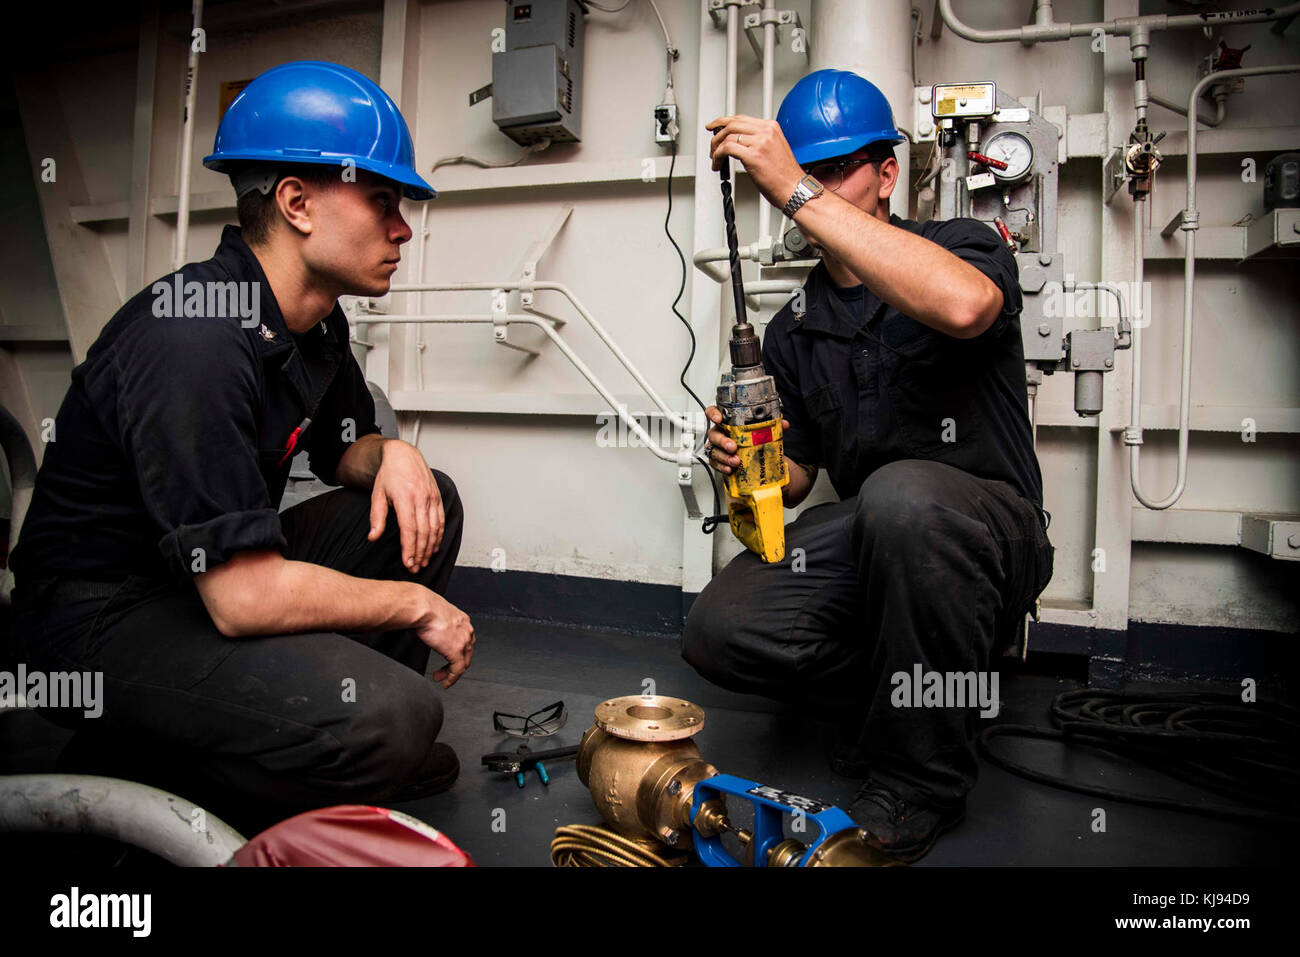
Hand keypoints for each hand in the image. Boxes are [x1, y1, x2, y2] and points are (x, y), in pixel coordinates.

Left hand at [369, 439, 442, 572]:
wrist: (404, 455)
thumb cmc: (389, 475)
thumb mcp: (377, 494)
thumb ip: (376, 517)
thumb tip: (373, 537)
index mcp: (405, 498)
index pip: (409, 529)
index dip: (409, 548)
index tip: (407, 563)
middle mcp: (421, 498)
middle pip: (423, 532)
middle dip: (420, 553)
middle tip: (415, 567)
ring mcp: (432, 498)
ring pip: (434, 528)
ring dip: (430, 547)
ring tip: (424, 561)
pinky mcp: (437, 498)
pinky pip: (441, 520)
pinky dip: (438, 536)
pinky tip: (433, 546)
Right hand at [413, 589, 474, 688]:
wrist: (423, 608)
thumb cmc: (424, 607)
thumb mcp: (436, 614)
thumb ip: (437, 623)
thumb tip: (427, 627)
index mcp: (462, 620)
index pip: (465, 640)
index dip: (457, 651)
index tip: (448, 657)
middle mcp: (466, 630)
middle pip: (466, 653)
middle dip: (454, 664)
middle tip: (443, 671)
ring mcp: (463, 641)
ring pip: (463, 663)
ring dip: (451, 673)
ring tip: (442, 678)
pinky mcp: (456, 651)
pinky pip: (458, 670)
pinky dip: (452, 678)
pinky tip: (446, 683)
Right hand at [705, 405, 789, 474]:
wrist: (760, 460)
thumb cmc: (755, 441)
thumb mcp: (765, 432)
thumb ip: (773, 426)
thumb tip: (783, 424)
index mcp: (728, 422)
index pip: (714, 413)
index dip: (713, 414)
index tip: (719, 419)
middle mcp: (721, 434)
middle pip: (713, 435)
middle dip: (722, 441)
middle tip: (733, 447)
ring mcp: (718, 448)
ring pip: (713, 450)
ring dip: (724, 457)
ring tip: (735, 461)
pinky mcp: (719, 461)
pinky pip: (715, 464)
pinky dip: (722, 467)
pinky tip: (730, 469)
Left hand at [706, 115, 804, 209]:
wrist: (794, 189)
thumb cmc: (785, 176)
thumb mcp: (774, 149)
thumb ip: (757, 141)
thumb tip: (737, 142)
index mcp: (771, 127)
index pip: (741, 118)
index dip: (724, 122)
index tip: (714, 126)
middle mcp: (766, 131)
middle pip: (732, 124)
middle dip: (717, 134)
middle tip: (712, 146)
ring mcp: (760, 142)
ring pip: (727, 136)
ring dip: (716, 148)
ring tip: (715, 159)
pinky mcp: (753, 156)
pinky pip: (727, 149)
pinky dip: (718, 156)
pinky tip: (718, 164)